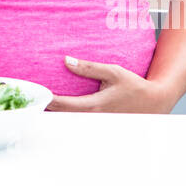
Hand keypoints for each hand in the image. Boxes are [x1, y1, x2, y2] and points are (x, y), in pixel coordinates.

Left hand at [46, 56, 173, 113]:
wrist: (154, 102)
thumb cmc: (134, 86)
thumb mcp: (112, 71)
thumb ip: (89, 67)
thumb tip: (67, 61)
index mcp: (94, 105)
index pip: (64, 105)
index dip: (47, 100)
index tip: (34, 94)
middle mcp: (94, 118)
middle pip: (63, 116)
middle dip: (46, 109)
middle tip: (31, 99)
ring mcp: (97, 124)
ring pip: (70, 122)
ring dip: (55, 114)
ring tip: (40, 104)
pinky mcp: (100, 124)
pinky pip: (79, 122)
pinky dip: (67, 117)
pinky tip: (59, 110)